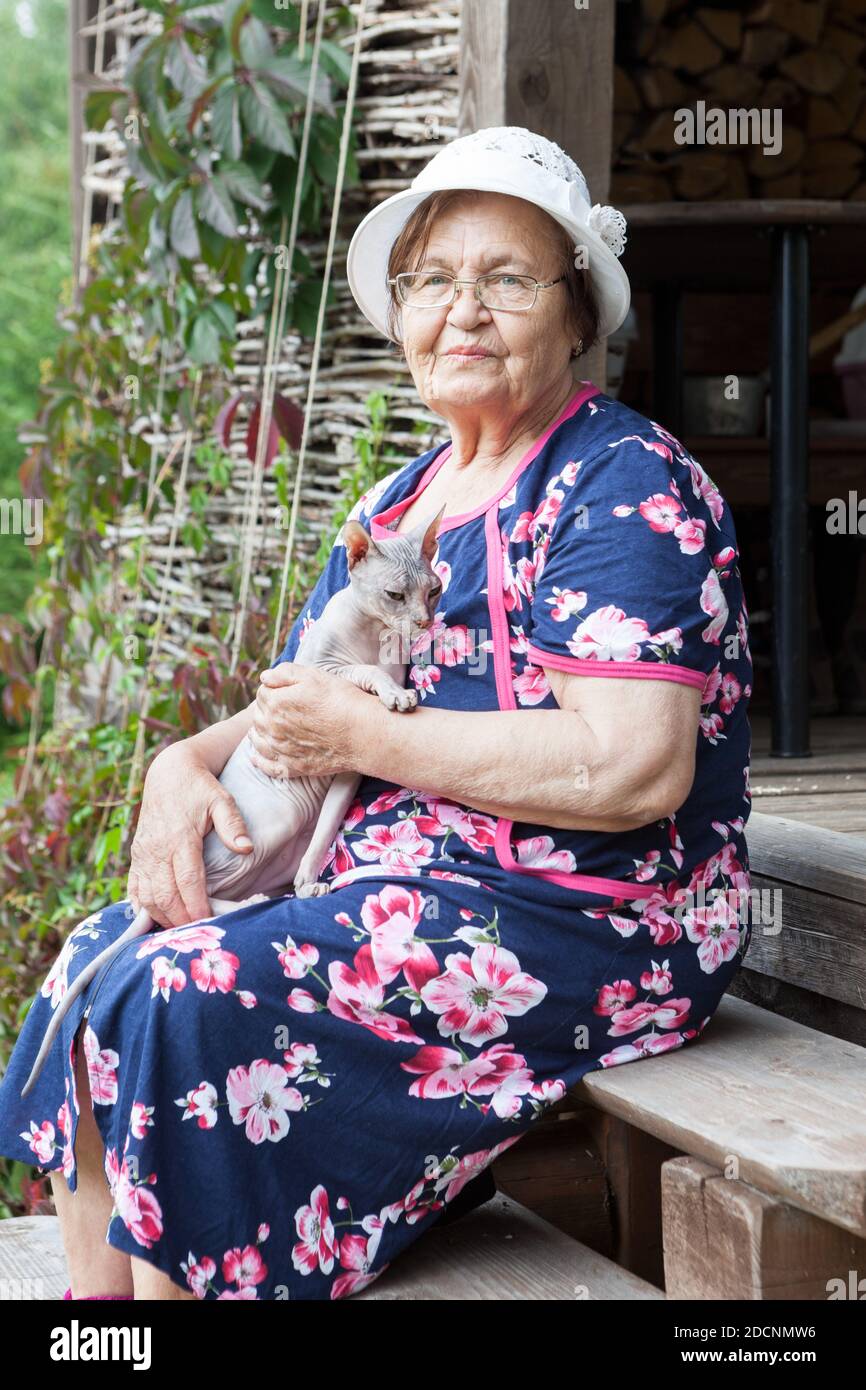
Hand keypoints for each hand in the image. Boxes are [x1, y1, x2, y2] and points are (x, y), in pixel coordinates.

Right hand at [127, 740, 252, 927]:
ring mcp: (143, 854)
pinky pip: (134, 888)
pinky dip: (143, 907)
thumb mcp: (221, 799)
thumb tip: (247, 848)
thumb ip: (233, 824)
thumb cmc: (200, 788)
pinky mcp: (136, 856)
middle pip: (165, 895)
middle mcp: (157, 849)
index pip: (187, 880)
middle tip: (197, 935)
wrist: (168, 774)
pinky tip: (156, 919)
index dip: (196, 905)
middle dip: (180, 919)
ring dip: (162, 917)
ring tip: (181, 931)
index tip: (207, 923)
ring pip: (147, 897)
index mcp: (180, 838)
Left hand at [249, 663, 357, 779]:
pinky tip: (256, 756)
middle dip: (266, 708)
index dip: (274, 688)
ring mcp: (282, 750)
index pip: (262, 692)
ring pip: (258, 740)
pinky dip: (259, 760)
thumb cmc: (341, 700)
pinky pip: (267, 766)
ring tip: (268, 726)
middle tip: (285, 705)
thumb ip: (284, 673)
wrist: (363, 733)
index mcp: (275, 703)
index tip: (288, 689)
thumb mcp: (313, 676)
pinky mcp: (293, 768)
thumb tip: (264, 677)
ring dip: (260, 731)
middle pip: (258, 715)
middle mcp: (273, 728)